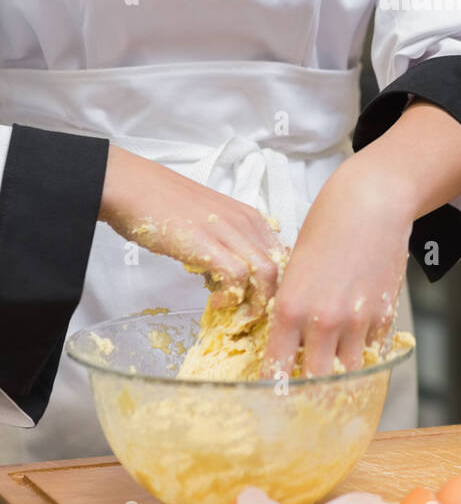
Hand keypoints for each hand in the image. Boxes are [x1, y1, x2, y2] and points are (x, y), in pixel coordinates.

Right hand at [98, 145, 288, 319]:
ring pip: (269, 273)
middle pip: (283, 267)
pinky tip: (216, 302)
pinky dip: (232, 297)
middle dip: (273, 299)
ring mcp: (228, 230)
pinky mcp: (207, 242)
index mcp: (250, 217)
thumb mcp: (208, 224)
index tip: (262, 303)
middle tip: (251, 316)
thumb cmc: (162, 205)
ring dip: (257, 302)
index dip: (279, 285)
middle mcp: (246, 222)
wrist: (132, 187)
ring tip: (236, 314)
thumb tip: (227, 284)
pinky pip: (238, 275)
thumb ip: (223, 249)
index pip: (285, 256)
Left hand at [261, 154, 413, 377]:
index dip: (276, 389)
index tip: (277, 394)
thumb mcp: (292, 272)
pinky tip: (356, 337)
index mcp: (289, 309)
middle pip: (315, 383)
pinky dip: (363, 351)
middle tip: (307, 391)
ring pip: (349, 374)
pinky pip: (371, 351)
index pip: (277, 372)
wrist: (369, 205)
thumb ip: (290, 313)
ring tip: (334, 368)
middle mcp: (322, 321)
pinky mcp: (384, 316)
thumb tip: (288, 350)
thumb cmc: (325, 230)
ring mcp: (357, 321)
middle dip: (310, 390)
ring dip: (340, 374)